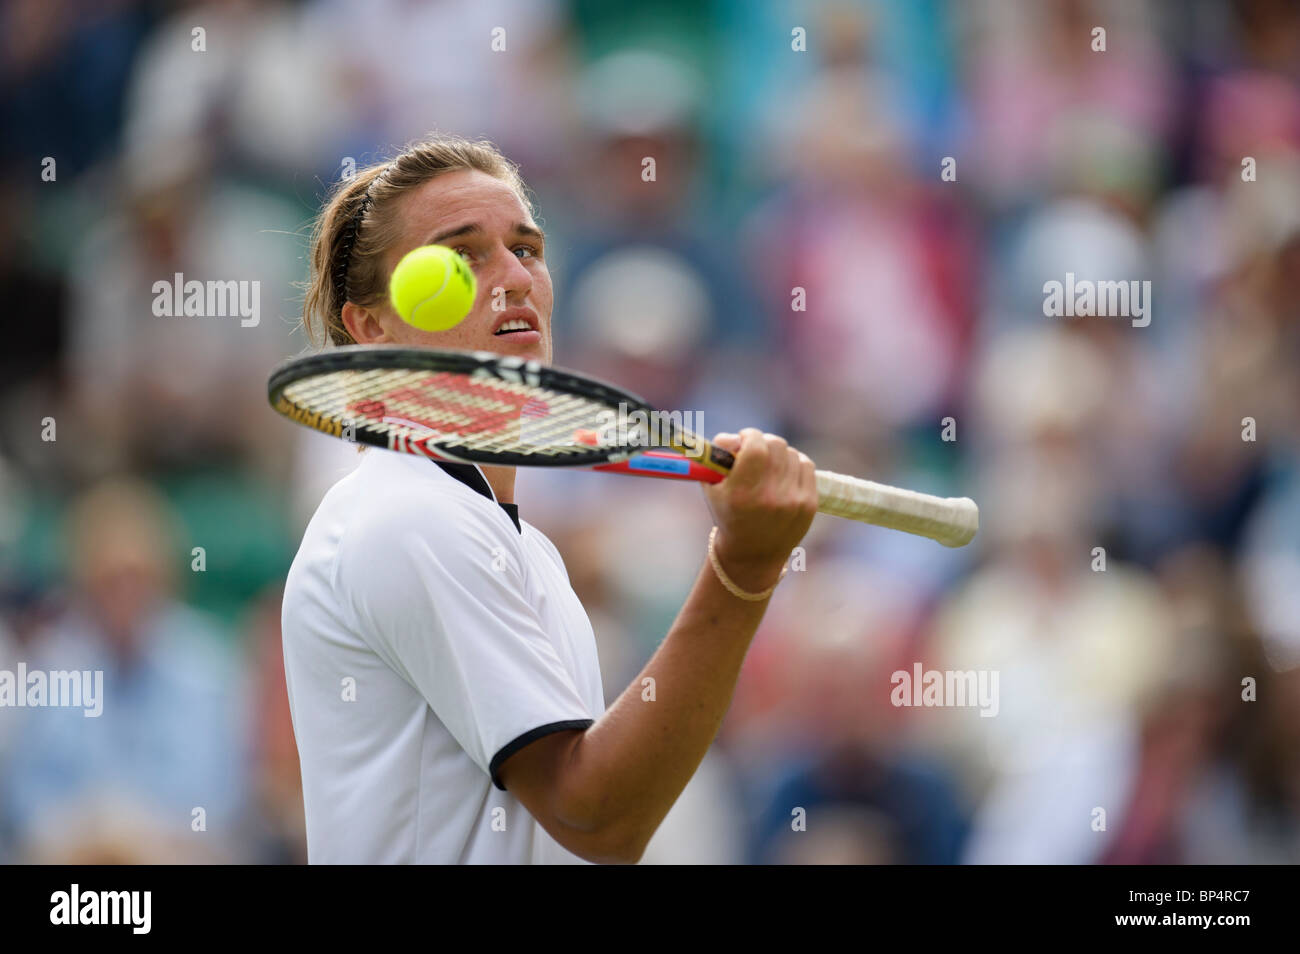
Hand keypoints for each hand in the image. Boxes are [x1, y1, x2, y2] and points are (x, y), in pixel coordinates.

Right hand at [703, 428, 818, 591]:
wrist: (753, 554)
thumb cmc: (728, 513)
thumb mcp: (712, 487)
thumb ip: (717, 456)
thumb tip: (734, 436)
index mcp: (742, 494)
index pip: (755, 445)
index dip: (749, 435)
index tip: (744, 439)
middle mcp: (769, 498)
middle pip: (775, 444)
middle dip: (763, 442)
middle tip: (755, 450)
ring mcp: (793, 501)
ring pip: (791, 453)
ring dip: (778, 454)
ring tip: (768, 468)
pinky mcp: (809, 504)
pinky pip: (806, 465)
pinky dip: (794, 463)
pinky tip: (783, 474)